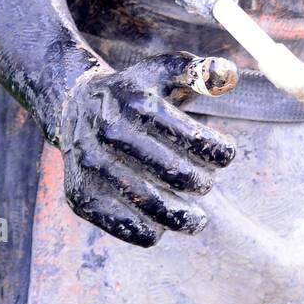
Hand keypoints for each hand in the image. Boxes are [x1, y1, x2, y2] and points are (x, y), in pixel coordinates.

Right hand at [57, 53, 235, 246]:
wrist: (74, 105)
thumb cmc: (135, 91)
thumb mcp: (164, 72)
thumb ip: (200, 73)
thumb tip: (228, 76)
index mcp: (136, 100)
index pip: (192, 136)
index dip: (219, 151)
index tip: (228, 154)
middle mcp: (110, 132)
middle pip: (173, 172)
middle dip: (201, 183)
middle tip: (207, 185)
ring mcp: (92, 165)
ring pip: (149, 205)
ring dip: (181, 218)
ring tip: (198, 220)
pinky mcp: (79, 195)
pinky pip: (122, 226)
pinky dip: (149, 231)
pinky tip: (162, 225)